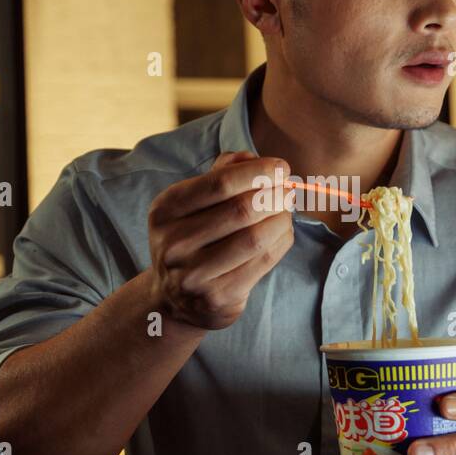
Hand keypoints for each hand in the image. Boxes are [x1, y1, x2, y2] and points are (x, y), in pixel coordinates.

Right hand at [147, 150, 294, 329]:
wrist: (174, 297)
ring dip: (281, 219)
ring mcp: (194, 274)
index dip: (258, 172)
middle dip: (274, 196)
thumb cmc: (194, 236)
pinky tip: (283, 233)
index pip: (220, 183)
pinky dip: (281, 242)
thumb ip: (221, 173)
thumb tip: (251, 157)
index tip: (282, 168)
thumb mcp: (194, 201)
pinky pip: (261, 263)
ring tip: (287, 210)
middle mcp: (175, 242)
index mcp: (167, 209)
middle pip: (241, 210)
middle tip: (289, 191)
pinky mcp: (216, 297)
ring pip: (255, 238)